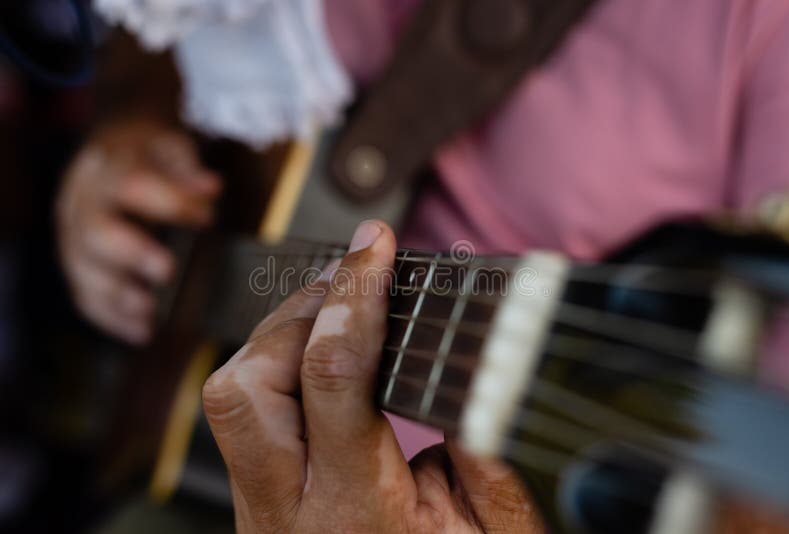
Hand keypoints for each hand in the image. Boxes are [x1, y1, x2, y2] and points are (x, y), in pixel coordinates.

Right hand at [56, 119, 220, 343]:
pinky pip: (85, 296)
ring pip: (84, 271)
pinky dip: (112, 318)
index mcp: (108, 169)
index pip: (131, 184)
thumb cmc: (147, 156)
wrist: (108, 154)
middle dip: (131, 254)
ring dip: (118, 295)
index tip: (206, 216)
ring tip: (150, 312)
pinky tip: (142, 331)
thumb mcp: (168, 147)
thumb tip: (211, 187)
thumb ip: (186, 167)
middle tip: (167, 271)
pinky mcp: (78, 267)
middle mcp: (82, 205)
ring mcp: (73, 239)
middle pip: (95, 232)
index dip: (168, 201)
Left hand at [202, 220, 543, 532]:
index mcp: (358, 511)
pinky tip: (319, 345)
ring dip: (279, 333)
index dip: (357, 296)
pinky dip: (275, 359)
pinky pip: (240, 411)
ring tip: (338, 304)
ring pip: (228, 395)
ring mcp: (263, 504)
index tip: (378, 245)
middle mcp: (290, 507)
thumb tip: (480, 379)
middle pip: (246, 386)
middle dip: (300, 312)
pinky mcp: (257, 496)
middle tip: (356, 276)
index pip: (336, 379)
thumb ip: (493, 466)